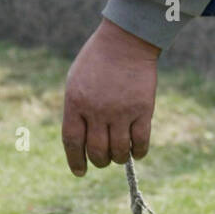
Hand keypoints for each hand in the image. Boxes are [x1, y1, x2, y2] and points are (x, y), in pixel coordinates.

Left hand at [61, 18, 159, 175]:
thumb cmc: (97, 60)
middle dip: (99, 161)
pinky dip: (138, 152)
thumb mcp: (75, 81)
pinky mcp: (143, 110)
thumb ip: (75, 109)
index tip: (80, 172)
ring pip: (119, 151)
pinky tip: (135, 151)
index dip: (75, 161)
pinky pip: (140, 142)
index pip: (72, 142)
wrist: (125, 41)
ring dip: (118, 158)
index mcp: (75, 103)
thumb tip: (79, 140)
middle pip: (97, 151)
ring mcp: (121, 111)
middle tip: (102, 160)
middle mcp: (96, 110)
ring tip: (119, 155)